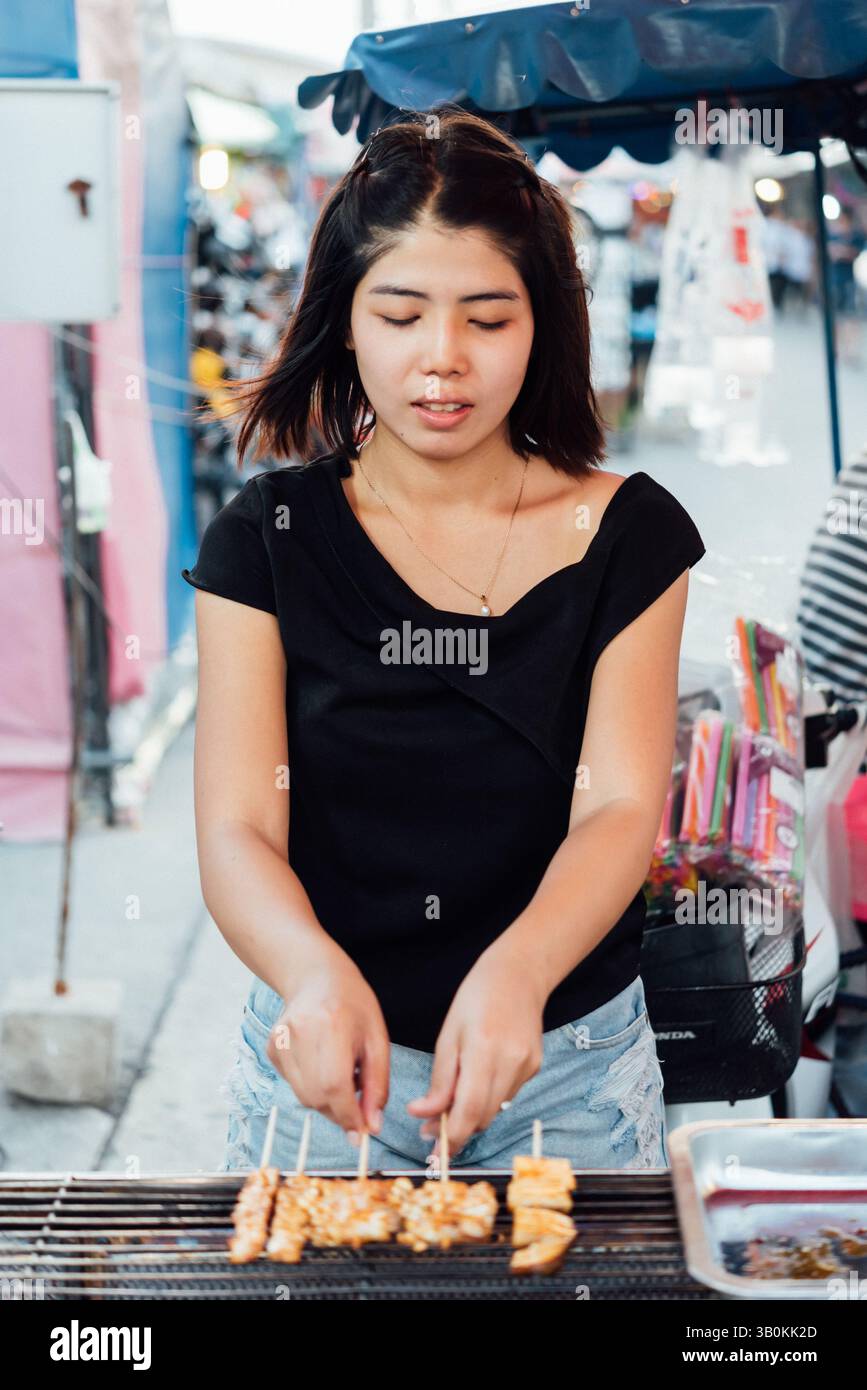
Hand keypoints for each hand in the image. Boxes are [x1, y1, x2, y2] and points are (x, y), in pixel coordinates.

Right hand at [267, 946, 389, 1138]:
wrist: (315, 976)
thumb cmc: (353, 1004)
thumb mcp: (377, 1039)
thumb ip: (377, 1084)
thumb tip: (372, 1126)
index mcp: (331, 1025)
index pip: (335, 1086)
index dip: (349, 1116)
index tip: (363, 1132)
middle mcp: (299, 1033)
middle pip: (317, 1097)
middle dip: (340, 1112)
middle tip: (357, 1102)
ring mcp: (281, 1042)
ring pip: (304, 1097)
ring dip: (327, 1101)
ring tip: (341, 1073)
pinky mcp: (271, 1049)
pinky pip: (294, 1086)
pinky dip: (312, 1087)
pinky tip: (322, 1064)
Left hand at [406, 942, 546, 1157]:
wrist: (518, 975)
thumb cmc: (476, 998)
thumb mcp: (448, 1035)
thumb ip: (439, 1080)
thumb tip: (423, 1115)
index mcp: (484, 1051)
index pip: (469, 1110)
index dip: (452, 1138)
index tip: (434, 1155)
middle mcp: (511, 1063)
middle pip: (483, 1117)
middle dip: (457, 1130)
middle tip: (430, 1131)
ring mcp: (528, 1067)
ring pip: (495, 1109)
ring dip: (472, 1113)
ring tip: (450, 1100)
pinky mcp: (535, 1067)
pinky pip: (506, 1094)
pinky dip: (488, 1095)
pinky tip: (479, 1075)